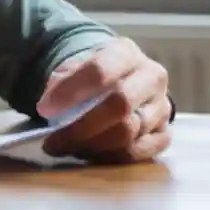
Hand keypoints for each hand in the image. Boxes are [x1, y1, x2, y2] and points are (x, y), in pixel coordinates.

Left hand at [36, 37, 171, 163]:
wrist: (122, 83)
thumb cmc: (93, 77)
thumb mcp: (75, 68)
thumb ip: (62, 82)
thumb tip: (51, 108)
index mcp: (126, 52)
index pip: (100, 71)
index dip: (71, 92)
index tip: (45, 109)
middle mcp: (151, 77)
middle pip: (120, 105)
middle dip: (82, 127)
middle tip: (53, 140)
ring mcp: (162, 107)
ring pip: (128, 134)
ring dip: (92, 145)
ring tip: (66, 146)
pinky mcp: (164, 134)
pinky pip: (137, 153)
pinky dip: (109, 157)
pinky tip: (89, 153)